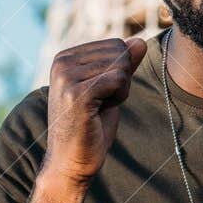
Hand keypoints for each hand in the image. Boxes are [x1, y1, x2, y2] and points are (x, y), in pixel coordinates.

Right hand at [42, 37, 147, 187]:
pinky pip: (119, 80)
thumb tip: (140, 41)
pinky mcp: (77, 93)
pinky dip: (119, 98)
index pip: (116, 45)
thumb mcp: (110, 89)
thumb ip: (123, 64)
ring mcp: (67, 76)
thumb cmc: (91, 127)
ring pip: (121, 66)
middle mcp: (62, 62)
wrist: (71, 161)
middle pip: (120, 52)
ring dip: (120, 91)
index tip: (100, 94)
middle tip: (101, 103)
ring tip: (98, 109)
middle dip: (122, 80)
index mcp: (66, 57)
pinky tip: (99, 113)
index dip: (120, 72)